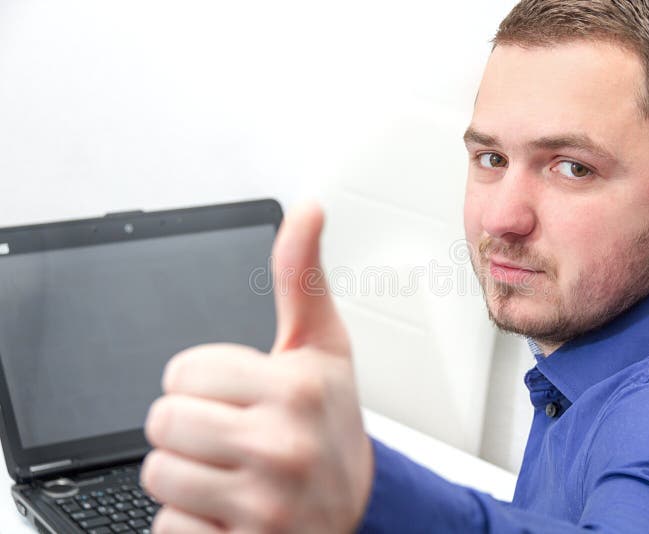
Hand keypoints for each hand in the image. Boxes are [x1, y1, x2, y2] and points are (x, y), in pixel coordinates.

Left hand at [141, 202, 372, 532]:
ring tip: (231, 470)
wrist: (362, 507)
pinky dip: (192, 520)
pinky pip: (169, 527)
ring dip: (187, 473)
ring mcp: (265, 503)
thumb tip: (307, 207)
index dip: (204, 380)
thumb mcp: (325, 346)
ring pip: (159, 474)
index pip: (183, 371)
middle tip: (231, 434)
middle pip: (163, 421)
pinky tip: (232, 508)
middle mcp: (284, 445)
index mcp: (297, 386)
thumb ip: (302, 276)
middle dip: (189, 426)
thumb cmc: (332, 421)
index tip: (238, 394)